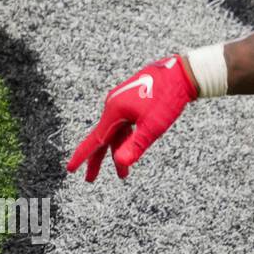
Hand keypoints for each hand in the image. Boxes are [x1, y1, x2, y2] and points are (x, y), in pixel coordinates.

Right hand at [66, 56, 197, 181]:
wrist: (182, 73)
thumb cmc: (169, 97)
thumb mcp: (153, 125)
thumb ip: (136, 144)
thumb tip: (120, 163)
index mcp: (114, 111)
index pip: (95, 139)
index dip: (83, 156)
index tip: (70, 169)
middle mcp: (114, 104)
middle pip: (103, 137)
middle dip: (99, 160)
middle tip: (91, 179)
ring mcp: (122, 100)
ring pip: (116, 131)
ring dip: (118, 151)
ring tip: (123, 173)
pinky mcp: (132, 98)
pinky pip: (124, 123)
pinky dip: (126, 138)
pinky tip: (131, 145)